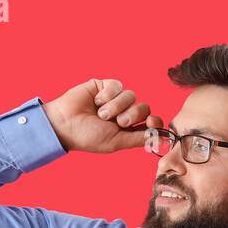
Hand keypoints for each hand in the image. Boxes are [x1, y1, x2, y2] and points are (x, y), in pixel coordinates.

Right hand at [42, 78, 163, 153]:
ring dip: (116, 106)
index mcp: (128, 129)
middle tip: (118, 121)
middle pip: (144, 107)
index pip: (151, 122)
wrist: (65, 123)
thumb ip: (139, 138)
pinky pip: (117, 85)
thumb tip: (162, 138)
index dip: (155, 121)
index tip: (152, 122)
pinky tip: (96, 101)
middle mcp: (124, 113)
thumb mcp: (116, 142)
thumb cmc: (88, 137)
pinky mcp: (105, 86)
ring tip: (101, 113)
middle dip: (133, 114)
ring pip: (131, 95)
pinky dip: (108, 94)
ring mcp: (115, 99)